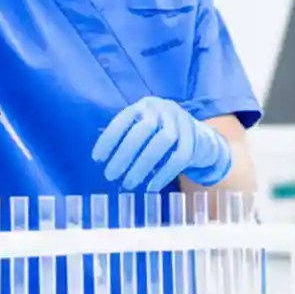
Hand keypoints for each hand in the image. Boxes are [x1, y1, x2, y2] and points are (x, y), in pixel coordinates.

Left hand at [92, 97, 232, 190]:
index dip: (109, 139)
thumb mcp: (142, 127)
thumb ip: (126, 138)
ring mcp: (180, 121)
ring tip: (129, 184)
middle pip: (143, 130)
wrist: (197, 134)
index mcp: (143, 106)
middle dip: (125, 154)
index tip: (97, 159)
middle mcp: (162, 109)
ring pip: (163, 141)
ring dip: (143, 165)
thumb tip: (102, 161)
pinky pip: (180, 157)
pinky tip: (151, 187)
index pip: (123, 120)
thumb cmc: (159, 134)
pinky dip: (164, 174)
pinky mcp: (194, 138)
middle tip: (110, 175)